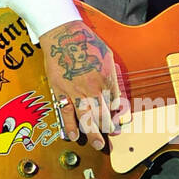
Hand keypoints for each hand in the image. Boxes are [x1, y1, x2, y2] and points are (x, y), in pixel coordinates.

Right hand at [39, 19, 124, 149]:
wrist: (63, 34)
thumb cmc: (86, 42)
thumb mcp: (107, 56)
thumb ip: (112, 76)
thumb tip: (115, 95)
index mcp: (107, 79)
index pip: (115, 103)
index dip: (116, 115)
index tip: (117, 123)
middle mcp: (94, 88)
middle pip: (103, 115)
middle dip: (108, 129)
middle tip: (111, 137)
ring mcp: (76, 91)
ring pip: (87, 118)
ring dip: (93, 134)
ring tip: (98, 145)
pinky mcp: (61, 91)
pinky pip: (66, 113)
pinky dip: (71, 126)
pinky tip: (75, 136)